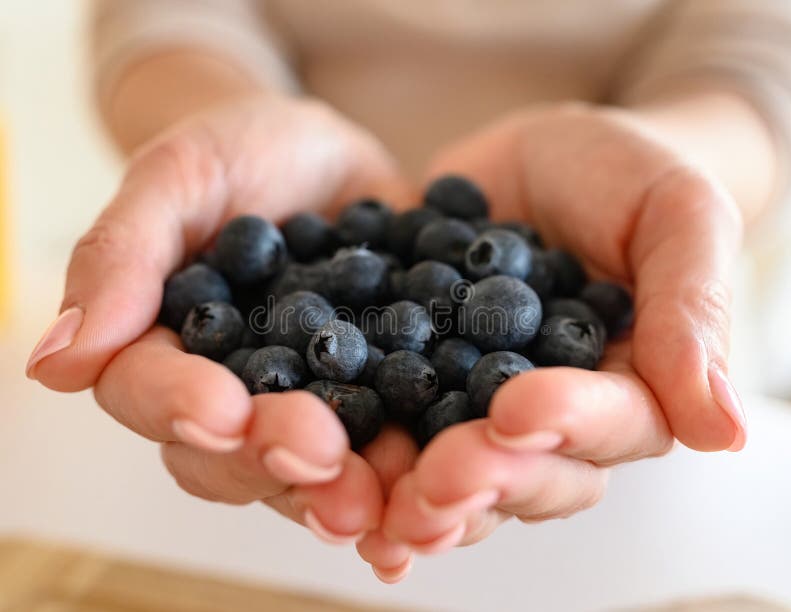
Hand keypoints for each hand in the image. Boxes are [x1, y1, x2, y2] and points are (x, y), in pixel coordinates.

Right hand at [25, 94, 419, 577]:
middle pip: (238, 453)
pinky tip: (448, 471)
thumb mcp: (179, 175)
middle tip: (317, 456)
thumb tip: (54, 362)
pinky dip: (417, 457)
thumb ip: (122, 254)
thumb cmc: (236, 151)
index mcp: (169, 353)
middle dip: (275, 459)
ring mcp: (313, 401)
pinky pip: (397, 432)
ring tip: (381, 492)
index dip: (181, 410)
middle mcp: (237, 395)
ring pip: (316, 464)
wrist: (325, 154)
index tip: (220, 410)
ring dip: (347, 484)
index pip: (154, 397)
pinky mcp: (381, 392)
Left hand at [382, 102, 746, 553]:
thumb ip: (694, 310)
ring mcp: (474, 400)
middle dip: (478, 480)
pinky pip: (387, 415)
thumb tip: (726, 430)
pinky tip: (320, 469)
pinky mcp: (415, 372)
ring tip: (376, 508)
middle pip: (523, 471)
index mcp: (625, 388)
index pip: (607, 427)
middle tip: (434, 485)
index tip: (518, 412)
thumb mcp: (677, 215)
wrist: (548, 153)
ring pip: (450, 467)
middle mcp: (548, 414)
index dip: (564, 427)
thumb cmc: (630, 176)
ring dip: (411, 492)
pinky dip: (358, 442)